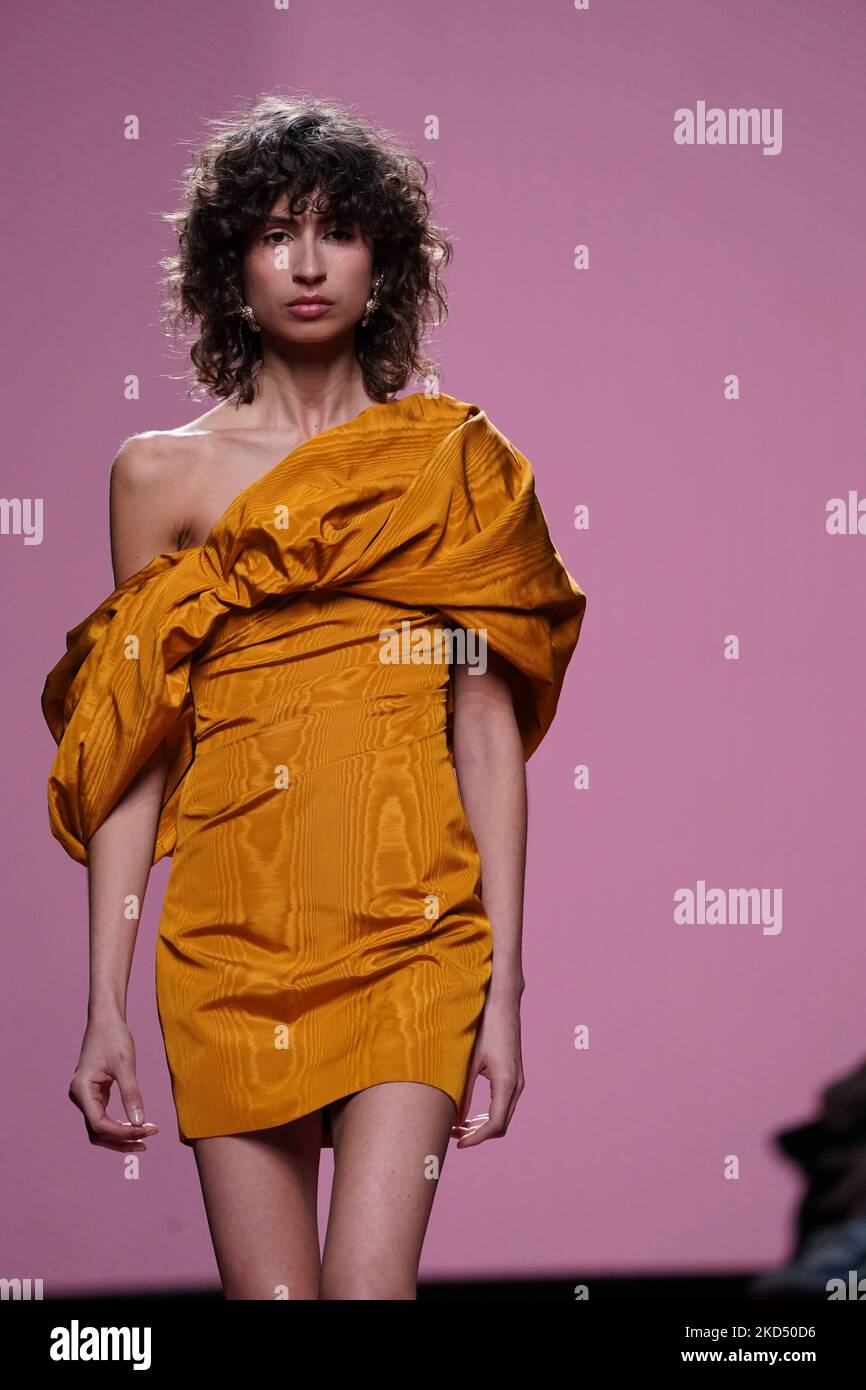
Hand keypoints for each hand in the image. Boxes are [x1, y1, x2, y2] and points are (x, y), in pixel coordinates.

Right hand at [68, 1014, 158, 1151]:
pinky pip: (104, 1118)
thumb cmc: (114, 1037)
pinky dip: (119, 1126)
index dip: (122, 1132)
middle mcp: (80, 1097)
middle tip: (148, 1140)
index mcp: (82, 1090)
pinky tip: (137, 1127)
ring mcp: (86, 1097)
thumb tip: (139, 1122)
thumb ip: (131, 1093)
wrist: (105, 1019)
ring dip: (120, 1137)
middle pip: (97, 1132)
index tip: (146, 1129)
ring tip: (145, 1138)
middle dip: (121, 1140)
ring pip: (99, 1128)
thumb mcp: (125, 1064)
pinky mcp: (95, 1094)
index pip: (99, 1123)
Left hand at [451, 989, 524, 1147]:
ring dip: (482, 1126)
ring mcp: (517, 1080)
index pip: (495, 1125)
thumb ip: (463, 1091)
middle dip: (477, 1135)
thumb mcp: (470, 1060)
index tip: (458, 1144)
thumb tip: (455, 1119)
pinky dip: (487, 1115)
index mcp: (506, 1082)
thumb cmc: (485, 1027)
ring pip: (503, 1116)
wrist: (502, 1002)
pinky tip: (469, 1115)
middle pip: (500, 1125)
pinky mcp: (514, 1075)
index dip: (477, 1139)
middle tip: (452, 1136)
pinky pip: (503, 1104)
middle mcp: (516, 1085)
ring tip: (457, 1127)